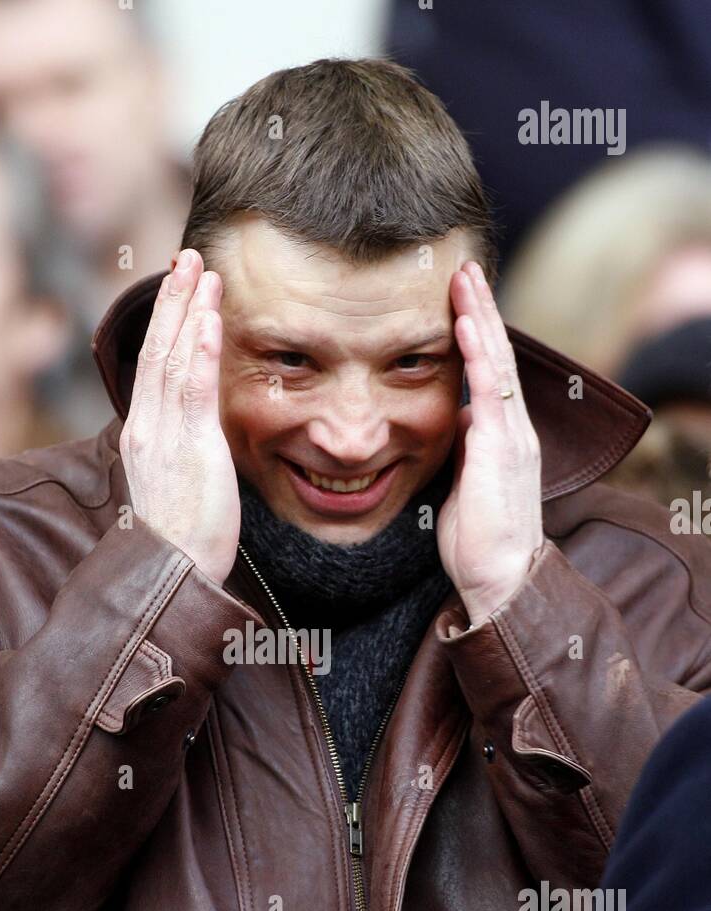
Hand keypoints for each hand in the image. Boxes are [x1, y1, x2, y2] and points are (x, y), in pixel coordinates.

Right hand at [119, 248, 238, 585]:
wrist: (174, 577)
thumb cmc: (181, 542)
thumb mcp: (178, 486)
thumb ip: (183, 452)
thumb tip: (199, 436)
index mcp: (143, 436)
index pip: (151, 367)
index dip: (164, 324)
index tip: (178, 290)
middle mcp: (146, 429)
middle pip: (154, 350)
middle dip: (171, 301)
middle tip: (186, 259)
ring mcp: (163, 436)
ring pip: (170, 358)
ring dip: (187, 310)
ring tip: (200, 270)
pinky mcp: (188, 448)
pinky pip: (192, 388)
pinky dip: (198, 348)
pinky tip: (208, 317)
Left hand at [437, 260, 544, 625]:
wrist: (500, 580)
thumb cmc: (479, 542)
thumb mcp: (465, 484)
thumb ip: (465, 448)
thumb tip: (457, 419)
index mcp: (503, 436)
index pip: (489, 372)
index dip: (477, 334)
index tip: (460, 299)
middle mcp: (514, 429)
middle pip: (496, 356)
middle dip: (480, 310)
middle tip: (463, 268)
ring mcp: (510, 436)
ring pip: (494, 363)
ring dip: (479, 317)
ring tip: (464, 279)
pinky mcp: (499, 448)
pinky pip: (488, 390)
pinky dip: (477, 353)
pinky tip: (466, 323)